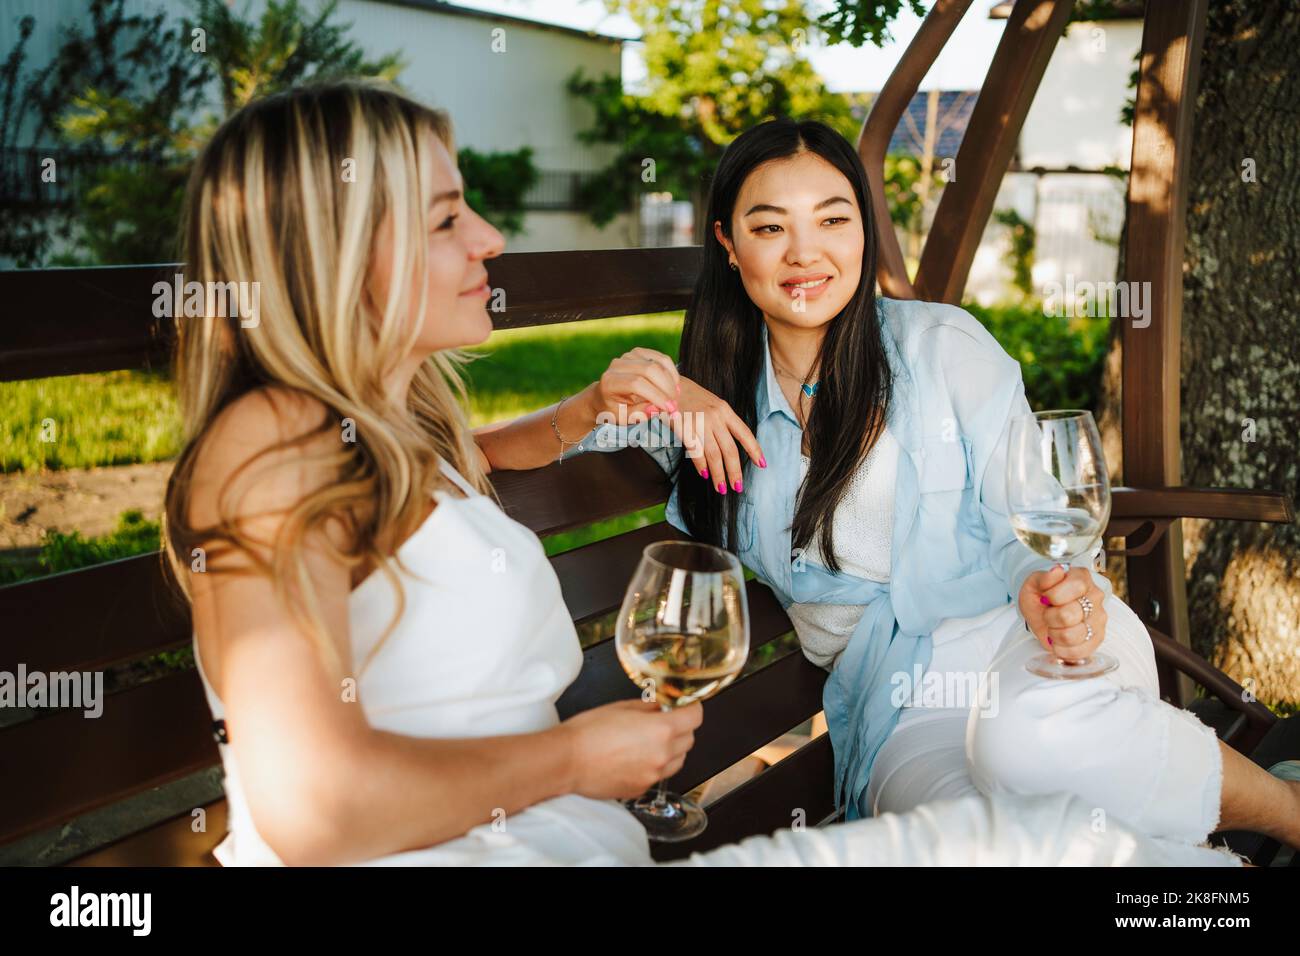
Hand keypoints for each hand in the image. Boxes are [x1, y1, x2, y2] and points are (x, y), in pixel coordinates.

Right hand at [557, 698, 702, 799]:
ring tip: (649, 741)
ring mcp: (653, 775)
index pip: (695, 717)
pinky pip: (660, 775)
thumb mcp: (622, 707)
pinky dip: (655, 766)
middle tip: (663, 721)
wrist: (567, 761)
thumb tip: (662, 706)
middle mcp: (662, 755)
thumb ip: (649, 706)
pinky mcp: (642, 789)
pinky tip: (636, 758)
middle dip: (681, 728)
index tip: (685, 706)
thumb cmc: (588, 731)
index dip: (691, 708)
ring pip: (679, 760)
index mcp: (661, 730)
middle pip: (689, 739)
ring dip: (672, 749)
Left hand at [593, 347, 681, 419]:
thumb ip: (639, 414)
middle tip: (675, 405)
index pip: (636, 384)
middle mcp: (617, 365)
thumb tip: (655, 408)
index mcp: (610, 381)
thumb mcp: (624, 418)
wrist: (605, 395)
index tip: (670, 409)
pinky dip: (672, 372)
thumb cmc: (615, 409)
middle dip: (666, 388)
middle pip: (649, 370)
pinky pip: (662, 359)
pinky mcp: (640, 353)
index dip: (656, 395)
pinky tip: (674, 386)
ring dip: (671, 381)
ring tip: (675, 397)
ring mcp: (629, 356)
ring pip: (658, 363)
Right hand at [666, 375, 765, 494]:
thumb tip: (730, 448)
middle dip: (735, 471)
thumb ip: (722, 421)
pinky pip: (696, 452)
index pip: (745, 433)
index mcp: (725, 410)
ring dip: (718, 474)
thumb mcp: (712, 403)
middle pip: (730, 449)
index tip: (762, 464)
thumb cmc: (690, 396)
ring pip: (714, 455)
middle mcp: (715, 416)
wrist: (666, 384)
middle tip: (737, 486)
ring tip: (721, 488)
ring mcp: (700, 422)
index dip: (755, 450)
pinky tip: (705, 475)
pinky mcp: (684, 428)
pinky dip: (701, 466)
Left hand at [1018, 564, 1107, 661]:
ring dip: (1055, 634)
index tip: (1045, 598)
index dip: (1054, 596)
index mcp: (1081, 578)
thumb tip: (1057, 571)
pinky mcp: (1097, 638)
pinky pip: (1079, 651)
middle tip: (1048, 614)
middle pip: (1070, 614)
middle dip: (1050, 617)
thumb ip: (1044, 578)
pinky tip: (1058, 641)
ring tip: (1054, 627)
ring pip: (1073, 635)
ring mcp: (1099, 619)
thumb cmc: (1040, 597)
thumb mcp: (1033, 584)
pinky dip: (1062, 649)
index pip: (1076, 586)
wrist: (1042, 612)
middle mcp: (1095, 597)